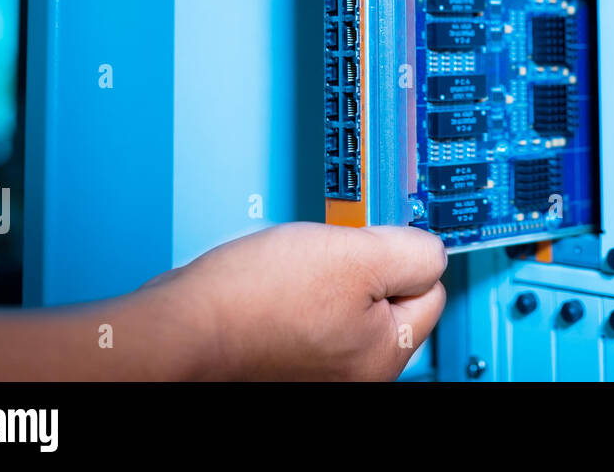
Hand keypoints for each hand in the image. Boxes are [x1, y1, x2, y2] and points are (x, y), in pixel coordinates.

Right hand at [147, 222, 446, 380]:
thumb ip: (411, 251)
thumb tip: (435, 249)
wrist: (179, 328)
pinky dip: (297, 295)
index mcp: (385, 356)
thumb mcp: (357, 254)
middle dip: (364, 267)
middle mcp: (356, 374)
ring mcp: (319, 371)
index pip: (430, 288)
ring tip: (293, 271)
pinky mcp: (284, 360)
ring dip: (329, 278)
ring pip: (347, 303)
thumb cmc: (255, 301)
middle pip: (387, 297)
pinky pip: (310, 314)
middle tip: (328, 253)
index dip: (404, 252)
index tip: (380, 238)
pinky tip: (274, 287)